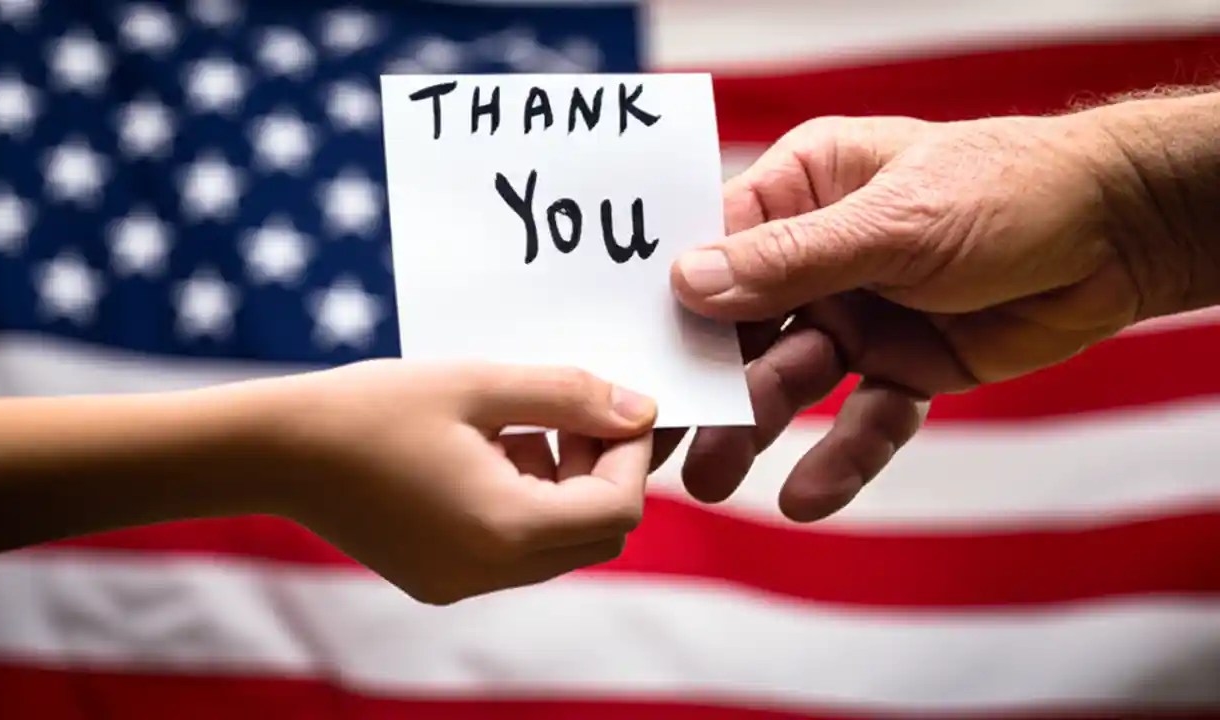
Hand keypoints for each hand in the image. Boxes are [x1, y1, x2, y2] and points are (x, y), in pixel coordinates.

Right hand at [254, 360, 656, 604]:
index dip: (632, 453)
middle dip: (602, 471)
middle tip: (573, 414)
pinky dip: (525, 504)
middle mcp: (489, 572)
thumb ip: (569, 395)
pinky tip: (486, 453)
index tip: (618, 403)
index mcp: (505, 528)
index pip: (619, 507)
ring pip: (558, 544)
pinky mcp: (439, 579)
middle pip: (597, 535)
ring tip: (519, 426)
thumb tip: (641, 410)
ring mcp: (462, 583)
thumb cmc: (371, 408)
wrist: (275, 451)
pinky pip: (514, 550)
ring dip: (564, 486)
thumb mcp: (480, 385)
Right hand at [659, 106, 1206, 520]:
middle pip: (746, 325)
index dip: (675, 303)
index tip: (631, 356)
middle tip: (661, 441)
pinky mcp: (905, 367)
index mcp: (806, 190)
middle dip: (709, 383)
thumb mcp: (891, 222)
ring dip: (755, 427)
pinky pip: (864, 418)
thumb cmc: (1008, 191)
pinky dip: (840, 459)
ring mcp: (862, 314)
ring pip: (793, 379)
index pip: (719, 248)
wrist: (1123, 234)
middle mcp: (822, 254)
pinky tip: (806, 500)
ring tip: (713, 480)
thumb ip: (790, 260)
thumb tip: (687, 282)